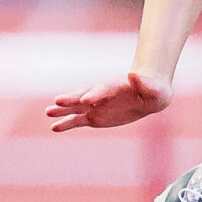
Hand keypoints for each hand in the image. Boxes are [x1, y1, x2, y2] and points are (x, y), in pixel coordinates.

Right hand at [48, 70, 170, 132]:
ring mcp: (95, 106)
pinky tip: (54, 127)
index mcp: (114, 87)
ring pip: (76, 108)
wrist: (147, 95)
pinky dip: (66, 123)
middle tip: (57, 101)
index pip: (102, 90)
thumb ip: (143, 83)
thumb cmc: (153, 91)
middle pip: (84, 95)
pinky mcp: (94, 116)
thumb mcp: (153, 88)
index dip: (95, 94)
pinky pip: (77, 120)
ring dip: (63, 110)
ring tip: (48, 112)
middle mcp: (101, 95)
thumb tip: (134, 74)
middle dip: (72, 99)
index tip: (86, 100)